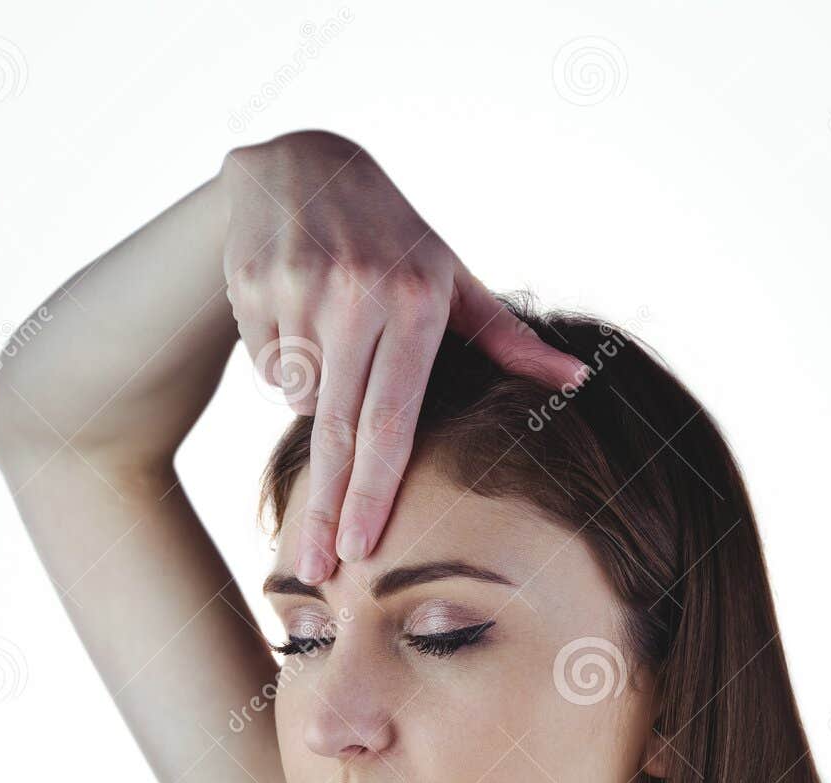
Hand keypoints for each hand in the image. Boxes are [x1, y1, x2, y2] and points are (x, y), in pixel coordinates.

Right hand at [221, 130, 588, 582]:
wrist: (300, 164)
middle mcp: (357, 297)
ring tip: (326, 345)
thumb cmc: (392, 237)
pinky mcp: (253, 285)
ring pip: (300, 398)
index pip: (391, 422)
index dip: (374, 492)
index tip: (362, 550)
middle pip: (338, 432)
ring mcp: (300, 289)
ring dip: (311, 400)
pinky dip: (281, 364)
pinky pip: (266, 366)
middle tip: (314, 570)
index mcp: (413, 302)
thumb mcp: (452, 278)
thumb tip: (577, 380)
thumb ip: (507, 340)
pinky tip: (292, 317)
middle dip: (324, 509)